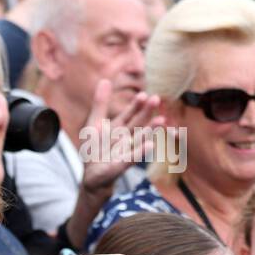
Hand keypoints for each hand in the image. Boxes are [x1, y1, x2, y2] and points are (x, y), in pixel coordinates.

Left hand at [79, 81, 164, 195]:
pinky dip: (140, 151)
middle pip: (138, 123)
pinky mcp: (122, 164)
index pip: (130, 114)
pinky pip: (133, 157)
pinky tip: (150, 144)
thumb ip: (100, 103)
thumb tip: (105, 80)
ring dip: (150, 130)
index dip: (137, 105)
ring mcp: (126, 150)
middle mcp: (126, 138)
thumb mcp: (94, 123)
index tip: (145, 94)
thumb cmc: (95, 149)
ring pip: (140, 138)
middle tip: (157, 99)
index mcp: (119, 127)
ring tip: (162, 120)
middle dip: (147, 112)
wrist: (92, 175)